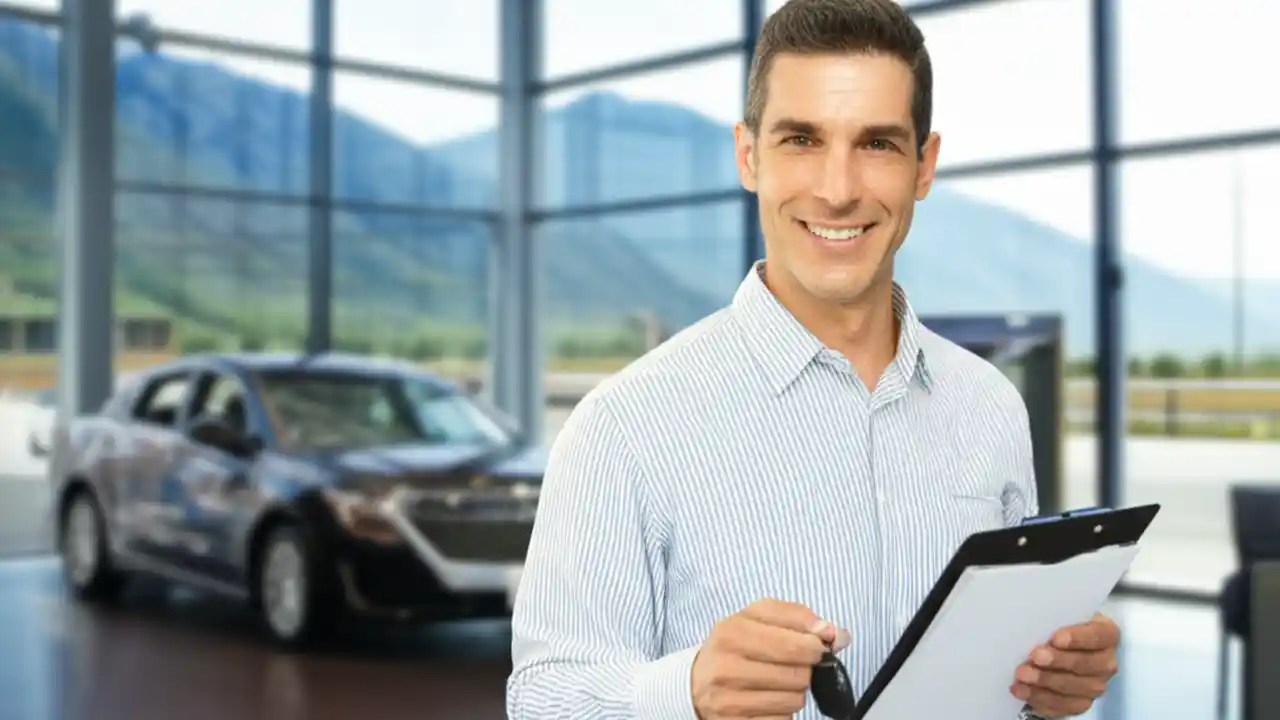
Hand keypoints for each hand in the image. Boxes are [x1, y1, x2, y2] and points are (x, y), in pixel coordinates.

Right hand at [692, 598, 851, 719]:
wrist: (696, 682)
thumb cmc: (734, 646)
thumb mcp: (757, 618)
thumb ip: (798, 617)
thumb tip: (836, 633)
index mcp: (732, 632)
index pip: (796, 644)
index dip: (816, 647)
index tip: (818, 646)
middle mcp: (726, 667)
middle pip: (799, 675)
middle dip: (805, 670)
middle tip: (792, 665)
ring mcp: (729, 700)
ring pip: (794, 700)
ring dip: (794, 692)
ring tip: (776, 682)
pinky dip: (783, 712)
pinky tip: (767, 700)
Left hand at [1010, 612, 1120, 717]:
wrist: (1065, 645)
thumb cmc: (1062, 624)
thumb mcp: (1063, 614)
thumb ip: (1055, 618)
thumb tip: (1034, 622)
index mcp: (1107, 635)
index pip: (1096, 636)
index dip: (1078, 639)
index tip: (1057, 639)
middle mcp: (1106, 663)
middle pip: (1084, 665)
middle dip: (1058, 662)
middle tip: (1035, 657)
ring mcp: (1095, 685)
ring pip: (1073, 688)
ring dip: (1045, 683)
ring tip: (1022, 676)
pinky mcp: (1080, 703)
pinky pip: (1062, 706)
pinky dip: (1040, 699)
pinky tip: (1022, 691)